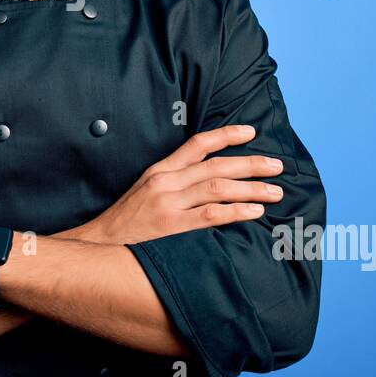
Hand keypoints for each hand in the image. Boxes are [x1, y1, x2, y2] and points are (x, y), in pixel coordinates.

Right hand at [64, 124, 284, 245]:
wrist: (97, 244)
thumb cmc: (125, 221)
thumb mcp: (144, 191)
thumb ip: (172, 182)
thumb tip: (207, 179)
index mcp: (160, 169)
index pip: (197, 144)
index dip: (226, 135)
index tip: (251, 132)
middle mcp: (165, 181)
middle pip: (216, 165)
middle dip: (251, 163)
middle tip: (277, 166)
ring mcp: (168, 203)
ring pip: (218, 187)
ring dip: (251, 188)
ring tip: (275, 192)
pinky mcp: (170, 226)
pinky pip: (211, 214)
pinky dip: (236, 210)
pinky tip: (255, 212)